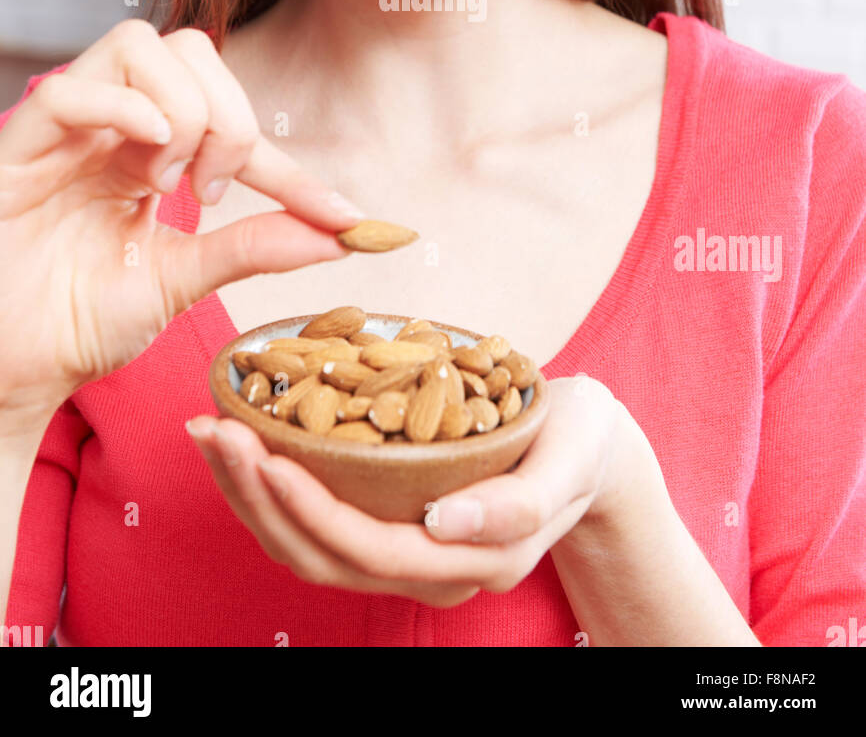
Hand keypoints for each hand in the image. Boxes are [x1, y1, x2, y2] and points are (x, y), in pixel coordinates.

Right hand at [0, 20, 362, 416]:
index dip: (289, 165)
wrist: (10, 371)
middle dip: (229, 116)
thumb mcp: (182, 281)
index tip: (343, 216)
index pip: (230, 114)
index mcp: (148, 149)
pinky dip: (121, 110)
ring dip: (180, 112)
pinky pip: (66, 92)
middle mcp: (110, 126)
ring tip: (169, 184)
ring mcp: (64, 131)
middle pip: (190, 48)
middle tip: (215, 193)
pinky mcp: (16, 150)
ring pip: (136, 47)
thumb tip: (339, 237)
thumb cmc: (78, 323)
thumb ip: (252, 247)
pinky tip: (148, 161)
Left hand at [186, 374, 636, 606]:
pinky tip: (244, 439)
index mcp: (472, 558)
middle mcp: (432, 571)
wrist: (588, 445)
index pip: (369, 549)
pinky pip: (316, 524)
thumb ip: (519, 502)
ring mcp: (408, 555)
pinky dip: (271, 486)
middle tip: (217, 430)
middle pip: (322, 556)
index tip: (265, 452)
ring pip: (308, 547)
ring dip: (250, 494)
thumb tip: (444, 524)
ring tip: (211, 432)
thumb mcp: (571, 457)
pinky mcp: (391, 527)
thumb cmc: (581, 440)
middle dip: (259, 497)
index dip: (310, 508)